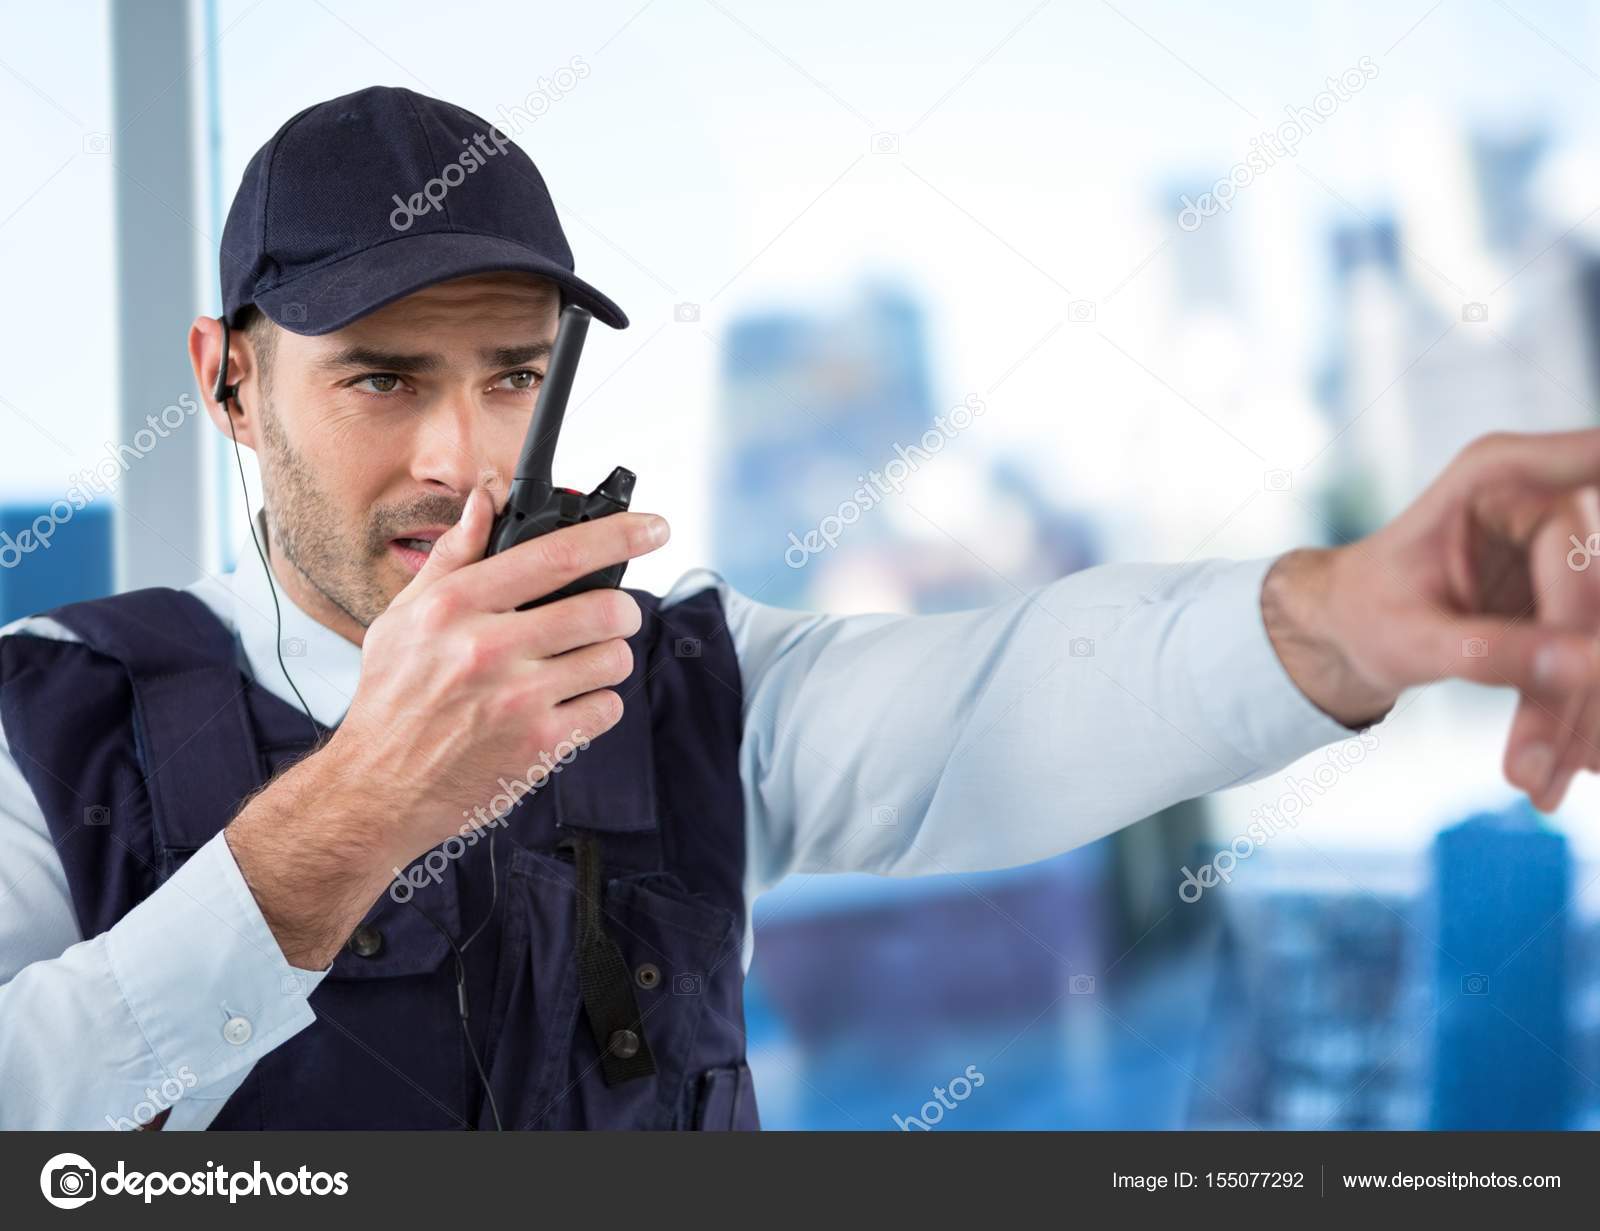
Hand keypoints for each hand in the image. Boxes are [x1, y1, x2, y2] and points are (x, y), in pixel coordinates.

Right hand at [226, 488, 667, 966]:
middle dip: (622, 608)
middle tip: (611, 614)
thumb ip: (452, 556)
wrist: (378, 788)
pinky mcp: (539, 745)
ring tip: (578, 663)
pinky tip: (566, 704)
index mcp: (455, 606)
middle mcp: (488, 648)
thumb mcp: (403, 617)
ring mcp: (518, 700)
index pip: (557, 555)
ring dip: (608, 657)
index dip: (618, 536)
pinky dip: (597, 703)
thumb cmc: (393, 699)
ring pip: (614, 658)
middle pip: (605, 609)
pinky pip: (607, 707)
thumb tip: (485, 501)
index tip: (653, 528)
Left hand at [1263, 429, 1599, 811]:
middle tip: (1538, 771)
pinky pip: (1590, 658)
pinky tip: (1566, 767)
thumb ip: (1491, 651)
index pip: (1587, 470)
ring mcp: (1567, 549)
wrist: (1348, 626)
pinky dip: (1580, 717)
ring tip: (1538, 785)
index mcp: (1499, 476)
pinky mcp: (1573, 596)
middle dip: (1573, 691)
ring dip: (1580, 717)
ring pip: (1597, 639)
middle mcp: (1545, 499)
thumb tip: (1587, 669)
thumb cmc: (1364, 612)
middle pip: (1592, 598)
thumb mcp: (1411, 637)